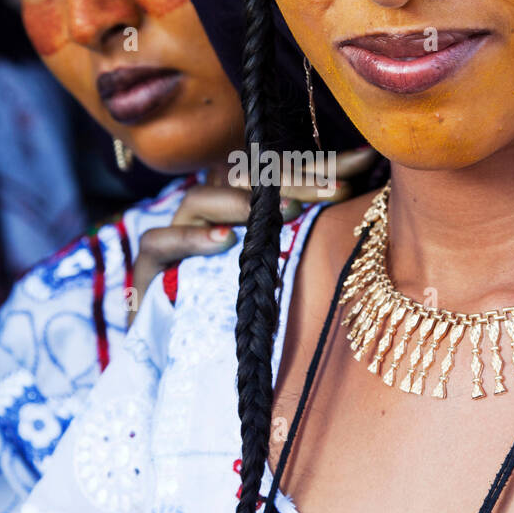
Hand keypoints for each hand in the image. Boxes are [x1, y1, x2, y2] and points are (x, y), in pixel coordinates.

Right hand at [130, 146, 375, 308]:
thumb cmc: (238, 308)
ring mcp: (175, 235)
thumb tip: (363, 206)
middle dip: (294, 180)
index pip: (278, 174)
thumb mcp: (282, 271)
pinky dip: (191, 238)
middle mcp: (207, 213)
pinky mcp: (149, 266)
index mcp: (240, 207)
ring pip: (199, 200)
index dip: (320, 165)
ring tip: (289, 210)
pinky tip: (226, 240)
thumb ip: (309, 237)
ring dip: (244, 201)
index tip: (364, 162)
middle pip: (244, 179)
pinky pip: (160, 241)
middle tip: (338, 188)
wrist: (176, 350)